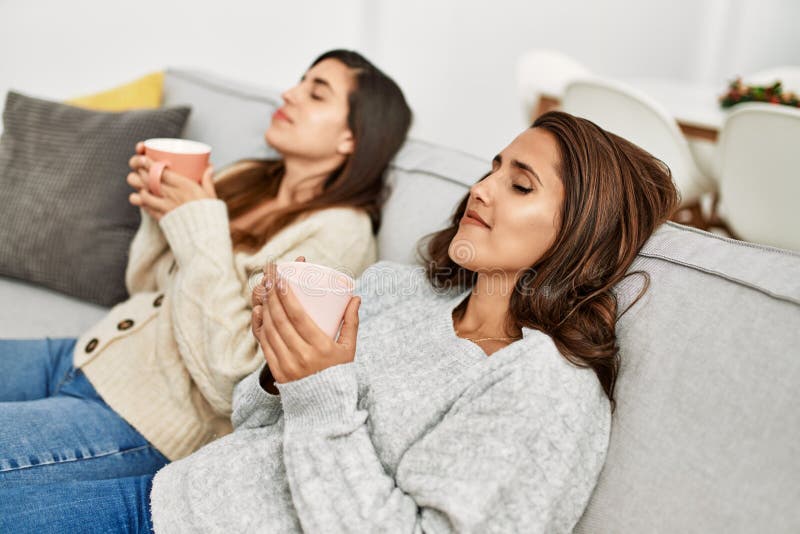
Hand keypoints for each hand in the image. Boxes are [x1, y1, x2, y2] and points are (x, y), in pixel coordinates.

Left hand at [126, 141, 215, 220]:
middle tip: (139, 168)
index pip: (161, 171)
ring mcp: (165, 207)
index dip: (148, 163)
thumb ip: (207, 180)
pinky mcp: (162, 218)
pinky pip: (146, 208)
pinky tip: (140, 198)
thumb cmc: (210, 214)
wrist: (206, 235)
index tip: (144, 158)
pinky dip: (141, 202)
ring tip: (139, 184)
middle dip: (140, 171)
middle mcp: (172, 195)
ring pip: (143, 194)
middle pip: (149, 180)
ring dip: (138, 187)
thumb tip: (209, 167)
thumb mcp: (210, 194)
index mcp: (184, 186)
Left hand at [250, 257, 360, 385]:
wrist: (324, 406)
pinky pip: (264, 343)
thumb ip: (351, 322)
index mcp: (320, 347)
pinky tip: (261, 310)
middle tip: (270, 274)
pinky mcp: (277, 370)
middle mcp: (301, 355)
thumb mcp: (349, 349)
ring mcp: (286, 364)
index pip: (297, 315)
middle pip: (281, 318)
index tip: (281, 276)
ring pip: (270, 329)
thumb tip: (356, 297)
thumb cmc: (339, 373)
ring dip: (265, 305)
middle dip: (273, 293)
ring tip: (265, 287)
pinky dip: (261, 325)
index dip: (286, 294)